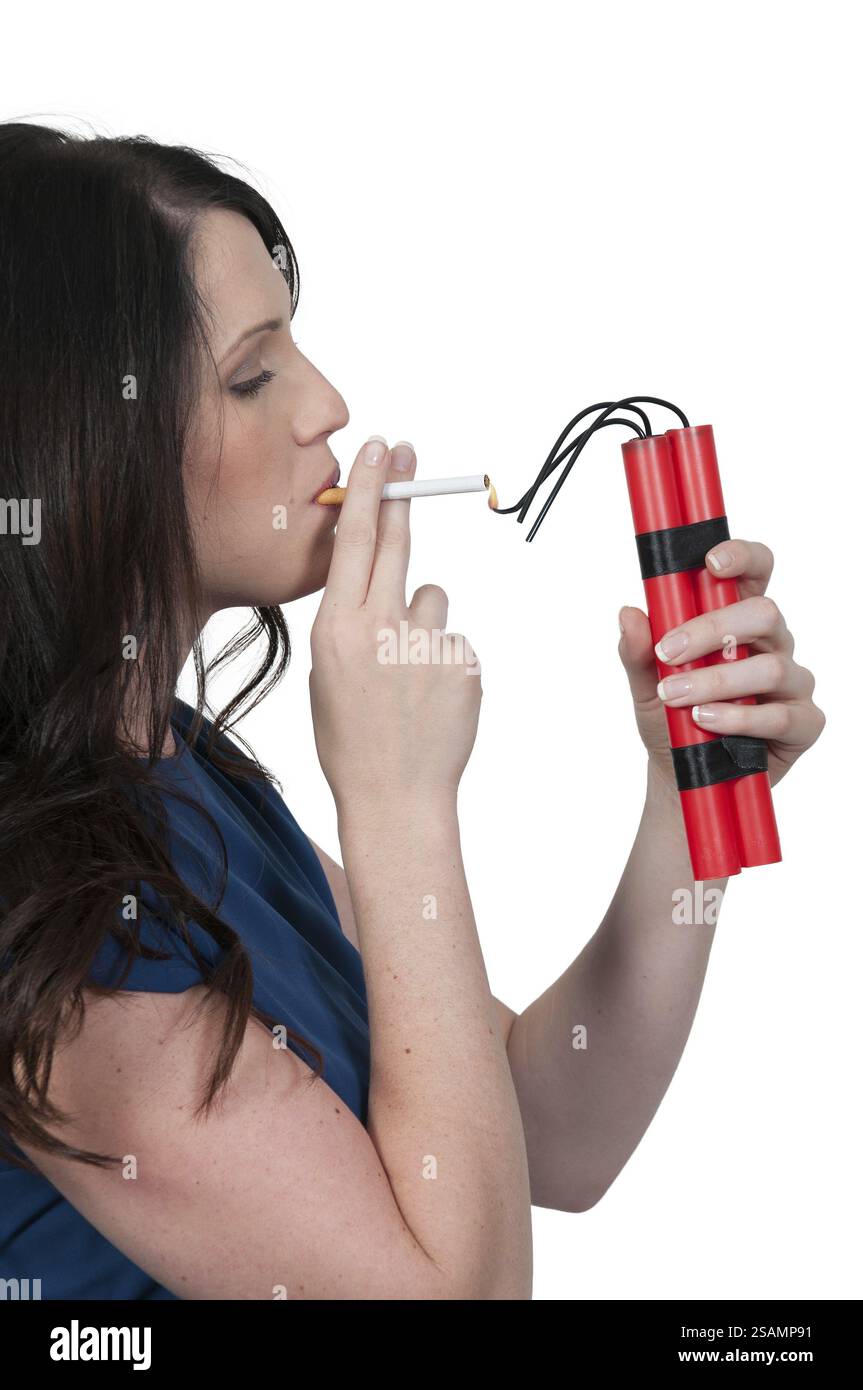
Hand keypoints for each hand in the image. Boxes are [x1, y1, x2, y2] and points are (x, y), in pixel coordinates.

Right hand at [309, 438, 481, 817]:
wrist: (396, 798)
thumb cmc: (353, 740)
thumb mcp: (328, 674)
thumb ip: (349, 622)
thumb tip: (375, 580)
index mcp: (335, 631)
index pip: (352, 541)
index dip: (368, 489)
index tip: (379, 450)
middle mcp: (379, 628)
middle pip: (395, 541)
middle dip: (400, 493)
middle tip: (409, 456)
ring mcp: (426, 644)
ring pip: (433, 597)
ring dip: (424, 621)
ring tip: (410, 675)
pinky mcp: (464, 662)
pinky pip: (454, 639)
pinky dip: (446, 660)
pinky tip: (432, 698)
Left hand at [617, 538, 824, 792]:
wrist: (680, 777)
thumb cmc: (669, 721)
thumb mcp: (644, 685)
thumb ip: (638, 651)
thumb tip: (628, 614)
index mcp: (739, 622)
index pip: (755, 572)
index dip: (743, 556)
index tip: (710, 562)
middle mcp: (773, 645)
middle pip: (764, 613)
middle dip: (712, 628)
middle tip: (668, 652)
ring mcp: (793, 683)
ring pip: (771, 666)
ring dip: (717, 681)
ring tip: (678, 698)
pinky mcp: (804, 723)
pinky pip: (782, 715)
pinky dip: (740, 718)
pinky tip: (708, 721)